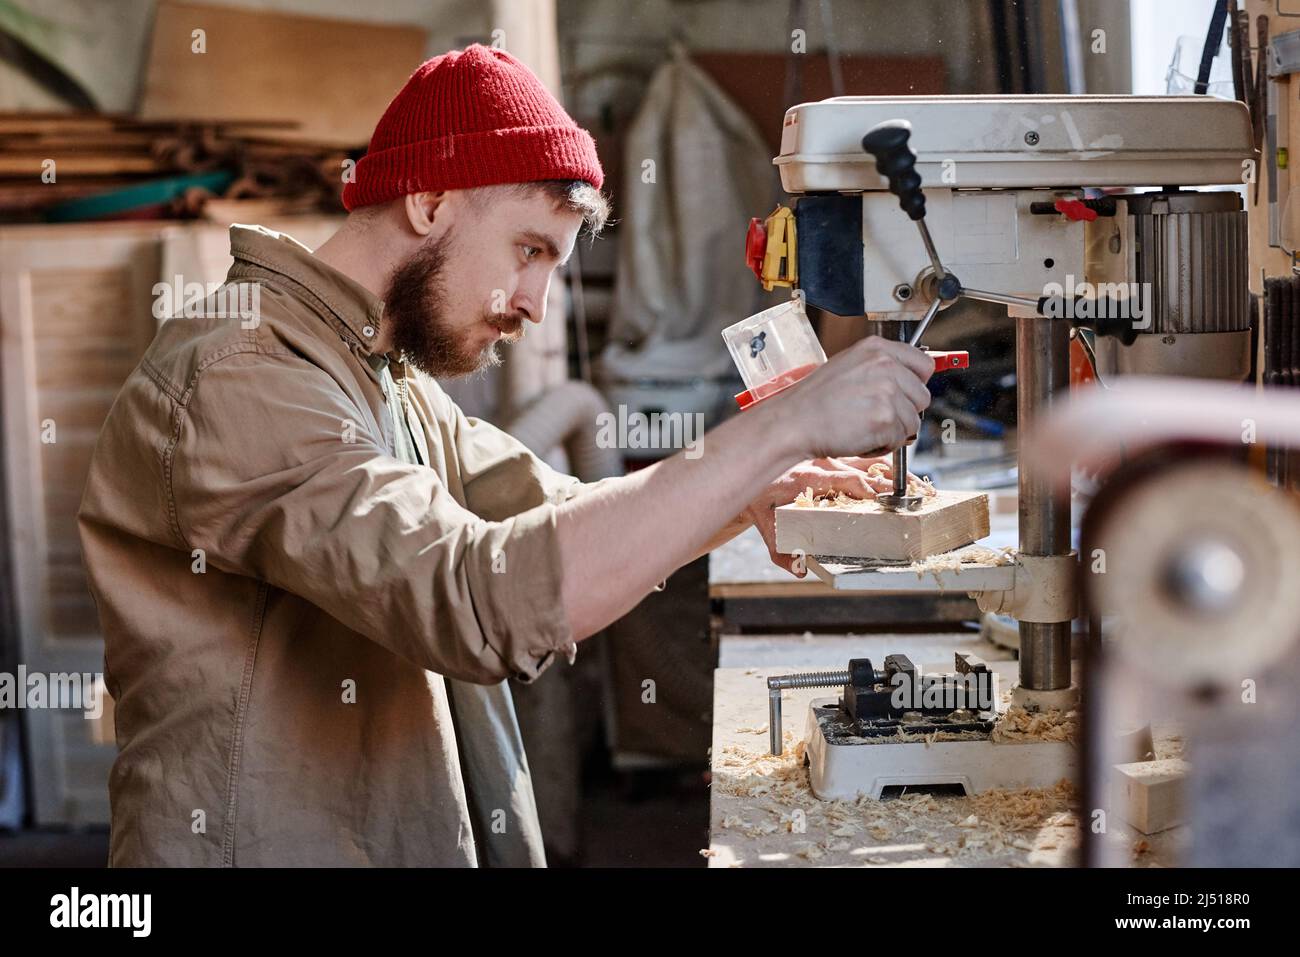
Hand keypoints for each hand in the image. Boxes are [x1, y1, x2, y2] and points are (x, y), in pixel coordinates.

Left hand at [741, 455, 915, 575]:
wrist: (752, 469)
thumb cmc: (763, 501)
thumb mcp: (768, 528)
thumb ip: (782, 552)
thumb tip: (800, 570)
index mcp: (808, 478)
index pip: (844, 480)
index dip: (867, 489)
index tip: (886, 500)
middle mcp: (823, 463)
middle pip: (864, 470)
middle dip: (891, 484)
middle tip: (915, 496)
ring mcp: (831, 457)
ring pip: (869, 461)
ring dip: (895, 475)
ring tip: (919, 487)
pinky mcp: (836, 455)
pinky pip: (866, 457)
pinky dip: (886, 467)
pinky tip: (904, 478)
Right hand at [771, 336, 932, 459]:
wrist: (794, 422)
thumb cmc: (815, 400)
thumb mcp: (848, 366)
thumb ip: (880, 368)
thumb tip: (908, 382)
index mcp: (877, 348)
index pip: (923, 364)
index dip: (915, 384)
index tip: (904, 395)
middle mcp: (886, 365)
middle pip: (922, 396)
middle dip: (904, 412)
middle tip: (875, 416)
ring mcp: (887, 391)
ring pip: (913, 421)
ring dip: (893, 431)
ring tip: (864, 427)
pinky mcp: (885, 418)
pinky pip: (900, 438)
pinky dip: (883, 444)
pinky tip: (861, 437)